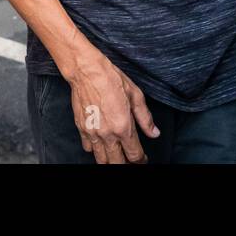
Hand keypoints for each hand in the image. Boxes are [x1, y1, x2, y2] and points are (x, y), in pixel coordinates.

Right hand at [63, 49, 158, 163]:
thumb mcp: (136, 95)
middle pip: (117, 163)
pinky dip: (96, 150)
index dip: (141, 160)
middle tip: (131, 161)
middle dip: (126, 164)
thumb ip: (145, 118)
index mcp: (123, 127)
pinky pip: (88, 149)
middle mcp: (107, 134)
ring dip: (111, 161)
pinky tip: (102, 145)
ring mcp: (92, 134)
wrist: (86, 71)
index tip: (143, 159)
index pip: (135, 155)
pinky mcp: (81, 129)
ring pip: (101, 160)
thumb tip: (154, 133)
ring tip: (117, 157)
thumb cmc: (112, 79)